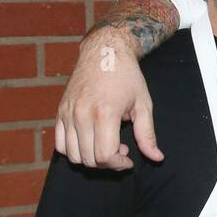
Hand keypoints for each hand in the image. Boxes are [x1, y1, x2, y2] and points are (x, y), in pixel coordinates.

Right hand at [55, 30, 161, 169]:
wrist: (104, 51)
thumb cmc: (127, 76)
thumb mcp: (143, 104)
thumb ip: (147, 134)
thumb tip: (156, 158)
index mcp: (105, 113)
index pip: (104, 156)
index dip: (118, 164)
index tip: (128, 159)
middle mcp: (82, 114)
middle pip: (89, 159)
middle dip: (107, 162)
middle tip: (120, 150)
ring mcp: (68, 113)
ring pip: (72, 155)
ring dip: (90, 158)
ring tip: (105, 144)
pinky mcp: (60, 111)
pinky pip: (59, 144)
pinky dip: (73, 150)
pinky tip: (89, 141)